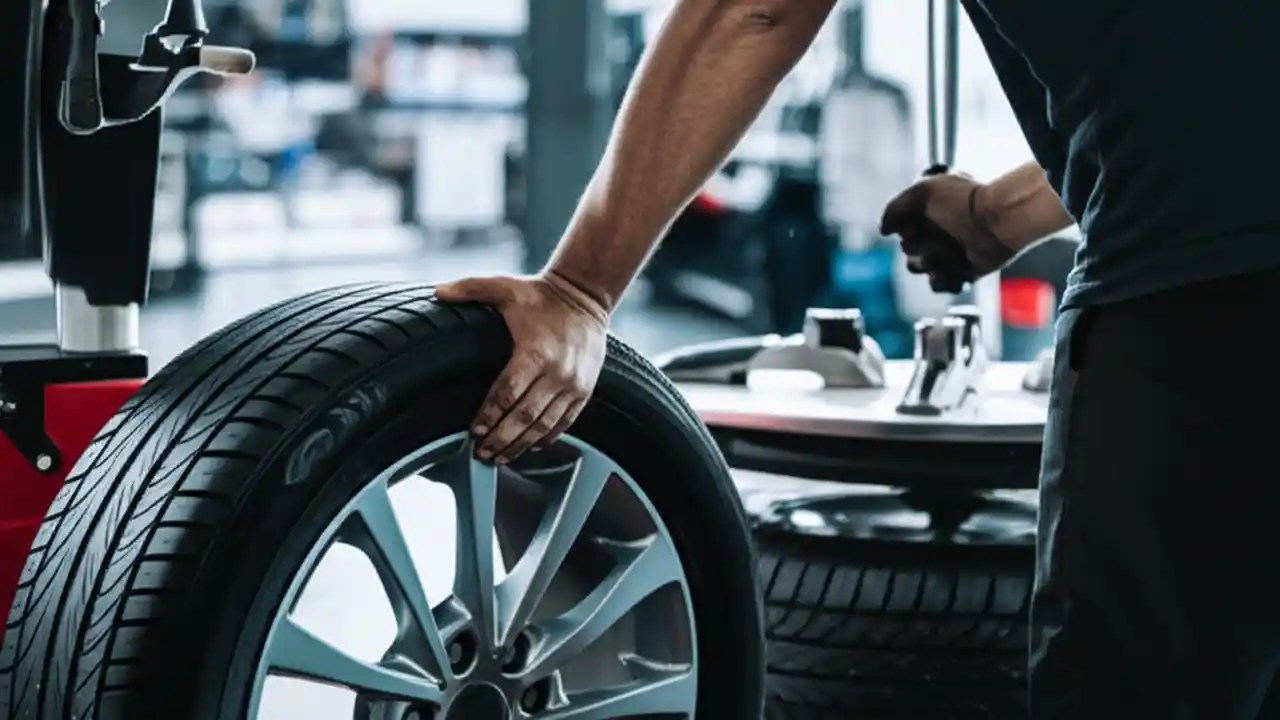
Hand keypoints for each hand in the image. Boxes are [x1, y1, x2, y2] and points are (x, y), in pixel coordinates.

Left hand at [435, 271, 608, 463]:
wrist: (586, 297)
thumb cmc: (541, 296)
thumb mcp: (505, 287)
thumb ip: (471, 289)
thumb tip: (437, 291)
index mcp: (535, 351)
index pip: (507, 393)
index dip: (489, 415)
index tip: (474, 431)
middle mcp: (556, 372)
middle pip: (524, 416)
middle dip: (501, 439)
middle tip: (482, 453)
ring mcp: (573, 384)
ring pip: (544, 425)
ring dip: (521, 445)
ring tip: (500, 457)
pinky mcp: (584, 390)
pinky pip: (565, 422)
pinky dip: (546, 438)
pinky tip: (529, 448)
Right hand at [880, 171, 1014, 293]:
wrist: (997, 222)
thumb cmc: (964, 202)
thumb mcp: (923, 191)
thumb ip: (895, 208)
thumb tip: (884, 229)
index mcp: (928, 212)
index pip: (900, 229)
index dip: (904, 230)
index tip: (915, 227)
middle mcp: (937, 232)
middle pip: (908, 251)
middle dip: (918, 248)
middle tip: (937, 240)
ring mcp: (949, 253)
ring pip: (920, 269)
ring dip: (930, 263)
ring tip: (947, 255)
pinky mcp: (961, 272)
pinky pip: (939, 285)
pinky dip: (943, 280)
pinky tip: (954, 269)